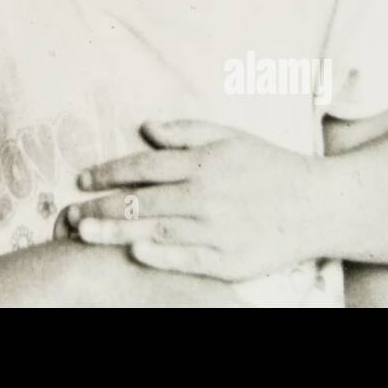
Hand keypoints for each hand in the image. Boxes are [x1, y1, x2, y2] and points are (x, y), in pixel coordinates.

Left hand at [66, 119, 322, 280]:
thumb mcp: (229, 136)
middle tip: (70, 213)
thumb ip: (186, 131)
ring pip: (156, 231)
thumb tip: (146, 127)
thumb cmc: (269, 165)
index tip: (83, 177)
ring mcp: (217, 231)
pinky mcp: (229, 261)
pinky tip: (132, 252)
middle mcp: (205, 196)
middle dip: (102, 206)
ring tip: (85, 233)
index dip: (109, 172)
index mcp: (203, 163)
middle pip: (142, 202)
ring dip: (116, 232)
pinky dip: (158, 256)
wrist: (318, 205)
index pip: (144, 166)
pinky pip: (186, 259)